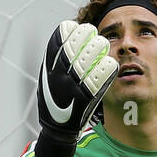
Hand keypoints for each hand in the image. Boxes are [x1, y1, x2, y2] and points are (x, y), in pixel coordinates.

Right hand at [35, 21, 117, 156]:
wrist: (58, 129)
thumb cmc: (54, 100)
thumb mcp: (47, 79)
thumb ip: (54, 60)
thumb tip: (66, 36)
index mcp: (49, 70)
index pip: (58, 42)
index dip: (69, 31)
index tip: (76, 27)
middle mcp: (61, 75)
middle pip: (75, 46)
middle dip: (85, 36)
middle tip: (92, 33)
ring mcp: (74, 85)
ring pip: (88, 58)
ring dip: (97, 47)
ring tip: (101, 44)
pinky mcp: (88, 96)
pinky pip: (101, 76)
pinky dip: (106, 66)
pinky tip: (109, 62)